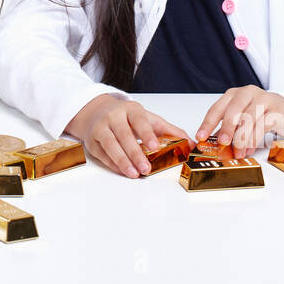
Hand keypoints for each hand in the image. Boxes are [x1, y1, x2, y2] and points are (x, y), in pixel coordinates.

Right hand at [64, 95, 189, 178]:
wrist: (95, 111)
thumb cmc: (126, 117)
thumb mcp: (147, 118)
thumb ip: (168, 130)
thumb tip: (191, 143)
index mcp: (130, 109)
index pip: (139, 120)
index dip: (146, 133)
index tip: (154, 146)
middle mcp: (113, 116)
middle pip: (124, 135)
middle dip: (135, 153)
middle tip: (146, 168)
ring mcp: (100, 128)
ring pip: (111, 145)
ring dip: (123, 161)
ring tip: (134, 173)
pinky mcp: (92, 141)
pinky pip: (103, 154)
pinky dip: (113, 164)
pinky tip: (123, 171)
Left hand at [196, 87, 283, 156]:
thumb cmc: (261, 114)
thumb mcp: (241, 118)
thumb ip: (229, 129)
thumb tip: (214, 146)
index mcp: (233, 95)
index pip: (217, 108)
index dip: (207, 123)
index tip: (201, 137)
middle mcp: (247, 93)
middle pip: (233, 111)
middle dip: (226, 129)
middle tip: (222, 144)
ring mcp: (263, 99)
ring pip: (249, 119)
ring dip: (242, 138)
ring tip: (238, 152)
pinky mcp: (276, 109)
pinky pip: (263, 124)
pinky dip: (255, 139)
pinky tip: (250, 148)